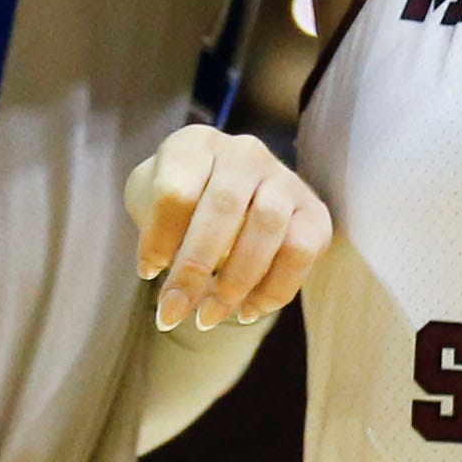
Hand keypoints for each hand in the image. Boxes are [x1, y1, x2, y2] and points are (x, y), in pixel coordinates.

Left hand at [126, 124, 331, 330]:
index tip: (148, 272)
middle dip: (195, 269)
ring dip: (235, 282)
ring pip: (267, 226)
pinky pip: (300, 251)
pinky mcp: (313, 210)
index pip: (176, 191)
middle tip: (174, 313)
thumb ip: (153, 231)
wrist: (224, 197)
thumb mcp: (151, 203)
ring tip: (208, 317)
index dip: (159, 239)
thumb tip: (166, 279)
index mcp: (197, 144)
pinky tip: (247, 311)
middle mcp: (244, 152)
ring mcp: (283, 177)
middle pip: (223, 208)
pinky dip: (273, 289)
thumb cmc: (180, 202)